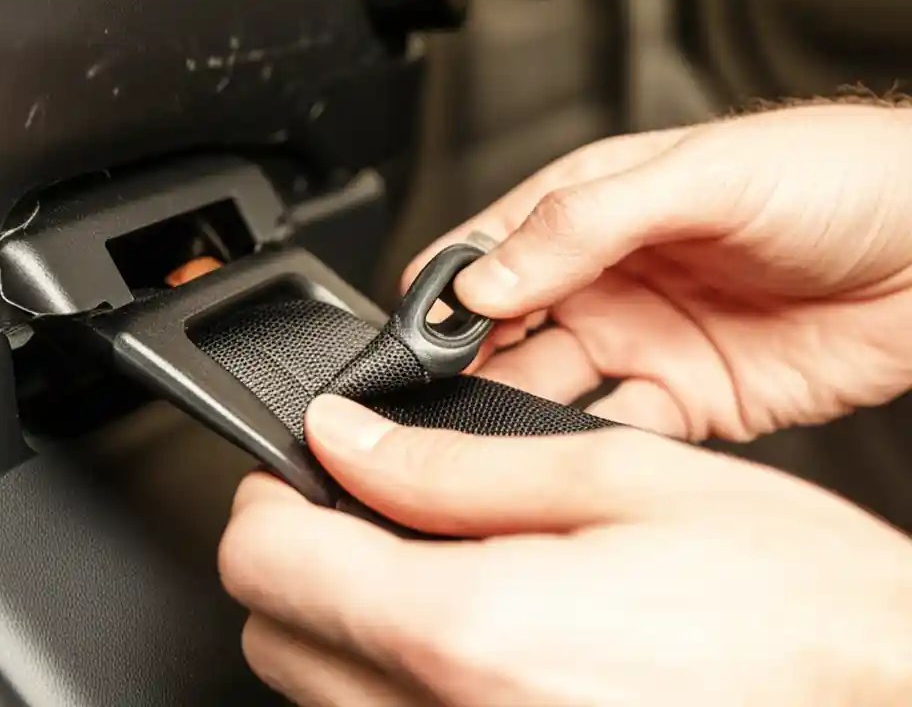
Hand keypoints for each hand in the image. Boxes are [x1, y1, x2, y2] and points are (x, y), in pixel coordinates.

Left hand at [220, 396, 911, 705]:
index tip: (299, 472)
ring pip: (318, 695)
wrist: (880, 695)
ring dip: (341, 620)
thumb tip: (344, 438)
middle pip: (274, 638)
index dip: (268, 501)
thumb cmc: (788, 604)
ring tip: (432, 566)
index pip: (268, 565)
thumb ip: (449, 466)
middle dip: (295, 560)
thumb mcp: (615, 482)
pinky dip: (392, 678)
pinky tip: (468, 634)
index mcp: (473, 631)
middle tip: (362, 508)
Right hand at [404, 104, 911, 439]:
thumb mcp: (700, 178)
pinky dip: (580, 454)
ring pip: (543, 390)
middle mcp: (603, 280)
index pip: (484, 254)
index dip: (443, 297)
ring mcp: (641, 343)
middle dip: (459, 368)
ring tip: (478, 444)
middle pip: (500, 333)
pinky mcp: (686, 402)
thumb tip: (485, 278)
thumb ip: (583, 224)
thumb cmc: (838, 179)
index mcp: (589, 210)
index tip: (415, 343)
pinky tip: (557, 465)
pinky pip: (614, 433)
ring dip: (506, 417)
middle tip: (430, 407)